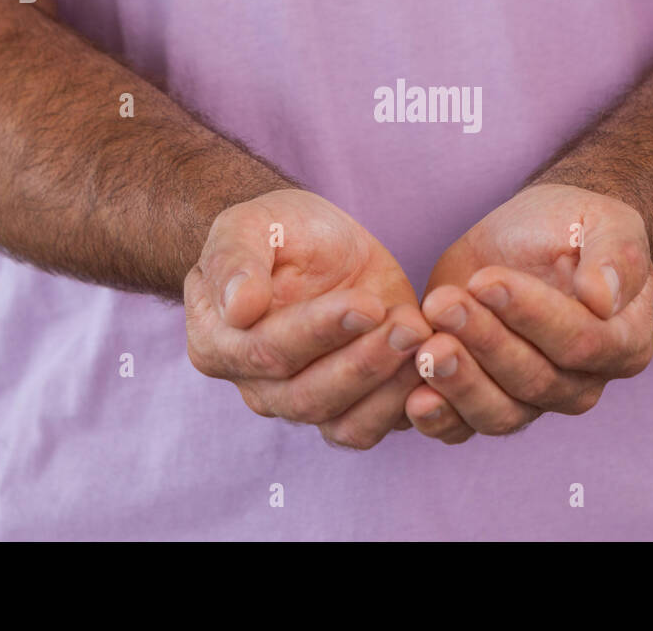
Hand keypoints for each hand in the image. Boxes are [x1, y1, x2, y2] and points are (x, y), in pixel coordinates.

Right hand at [184, 188, 430, 448]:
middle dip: (363, 363)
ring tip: (425, 342)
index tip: (366, 304)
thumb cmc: (277, 231)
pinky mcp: (349, 408)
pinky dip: (404, 409)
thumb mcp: (251, 223)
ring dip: (388, 387)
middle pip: (306, 396)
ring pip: (342, 423)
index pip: (267, 351)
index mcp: (219, 342)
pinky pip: (372, 428)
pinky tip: (432, 368)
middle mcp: (257, 386)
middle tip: (410, 326)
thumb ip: (235, 259)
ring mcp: (302, 404)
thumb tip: (238, 307)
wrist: (315, 244)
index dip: (319, 332)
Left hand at [405, 183, 652, 442]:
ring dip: (459, 383)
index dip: (532, 316)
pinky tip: (413, 397)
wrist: (533, 236)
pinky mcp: (487, 399)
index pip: (581, 342)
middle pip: (535, 381)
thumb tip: (602, 297)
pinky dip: (439, 418)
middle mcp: (582, 382)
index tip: (488, 280)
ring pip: (500, 413)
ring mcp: (534, 400)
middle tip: (443, 304)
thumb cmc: (576, 227)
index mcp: (622, 342)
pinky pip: (465, 426)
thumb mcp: (606, 224)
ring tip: (425, 348)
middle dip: (485, 342)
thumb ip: (615, 258)